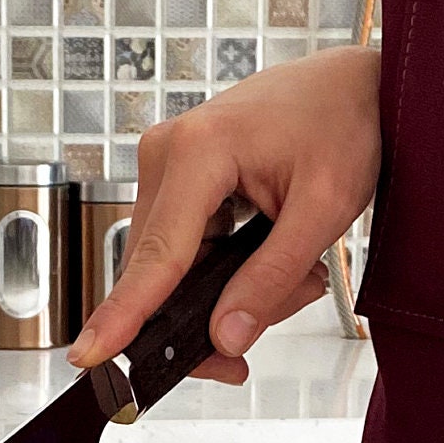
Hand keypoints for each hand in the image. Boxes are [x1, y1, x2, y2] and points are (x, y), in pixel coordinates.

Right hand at [69, 46, 380, 385]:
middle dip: (207, 317)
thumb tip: (226, 337)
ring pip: (172, 268)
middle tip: (264, 338)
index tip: (90, 356)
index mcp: (198, 150)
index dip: (125, 315)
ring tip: (299, 280)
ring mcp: (167, 166)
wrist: (353, 86)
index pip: (158, 255)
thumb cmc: (344, 124)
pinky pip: (184, 251)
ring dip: (227, 294)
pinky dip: (226, 274)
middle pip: (157, 271)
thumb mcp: (324, 210)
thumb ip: (272, 277)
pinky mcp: (179, 180)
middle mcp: (167, 153)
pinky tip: (276, 264)